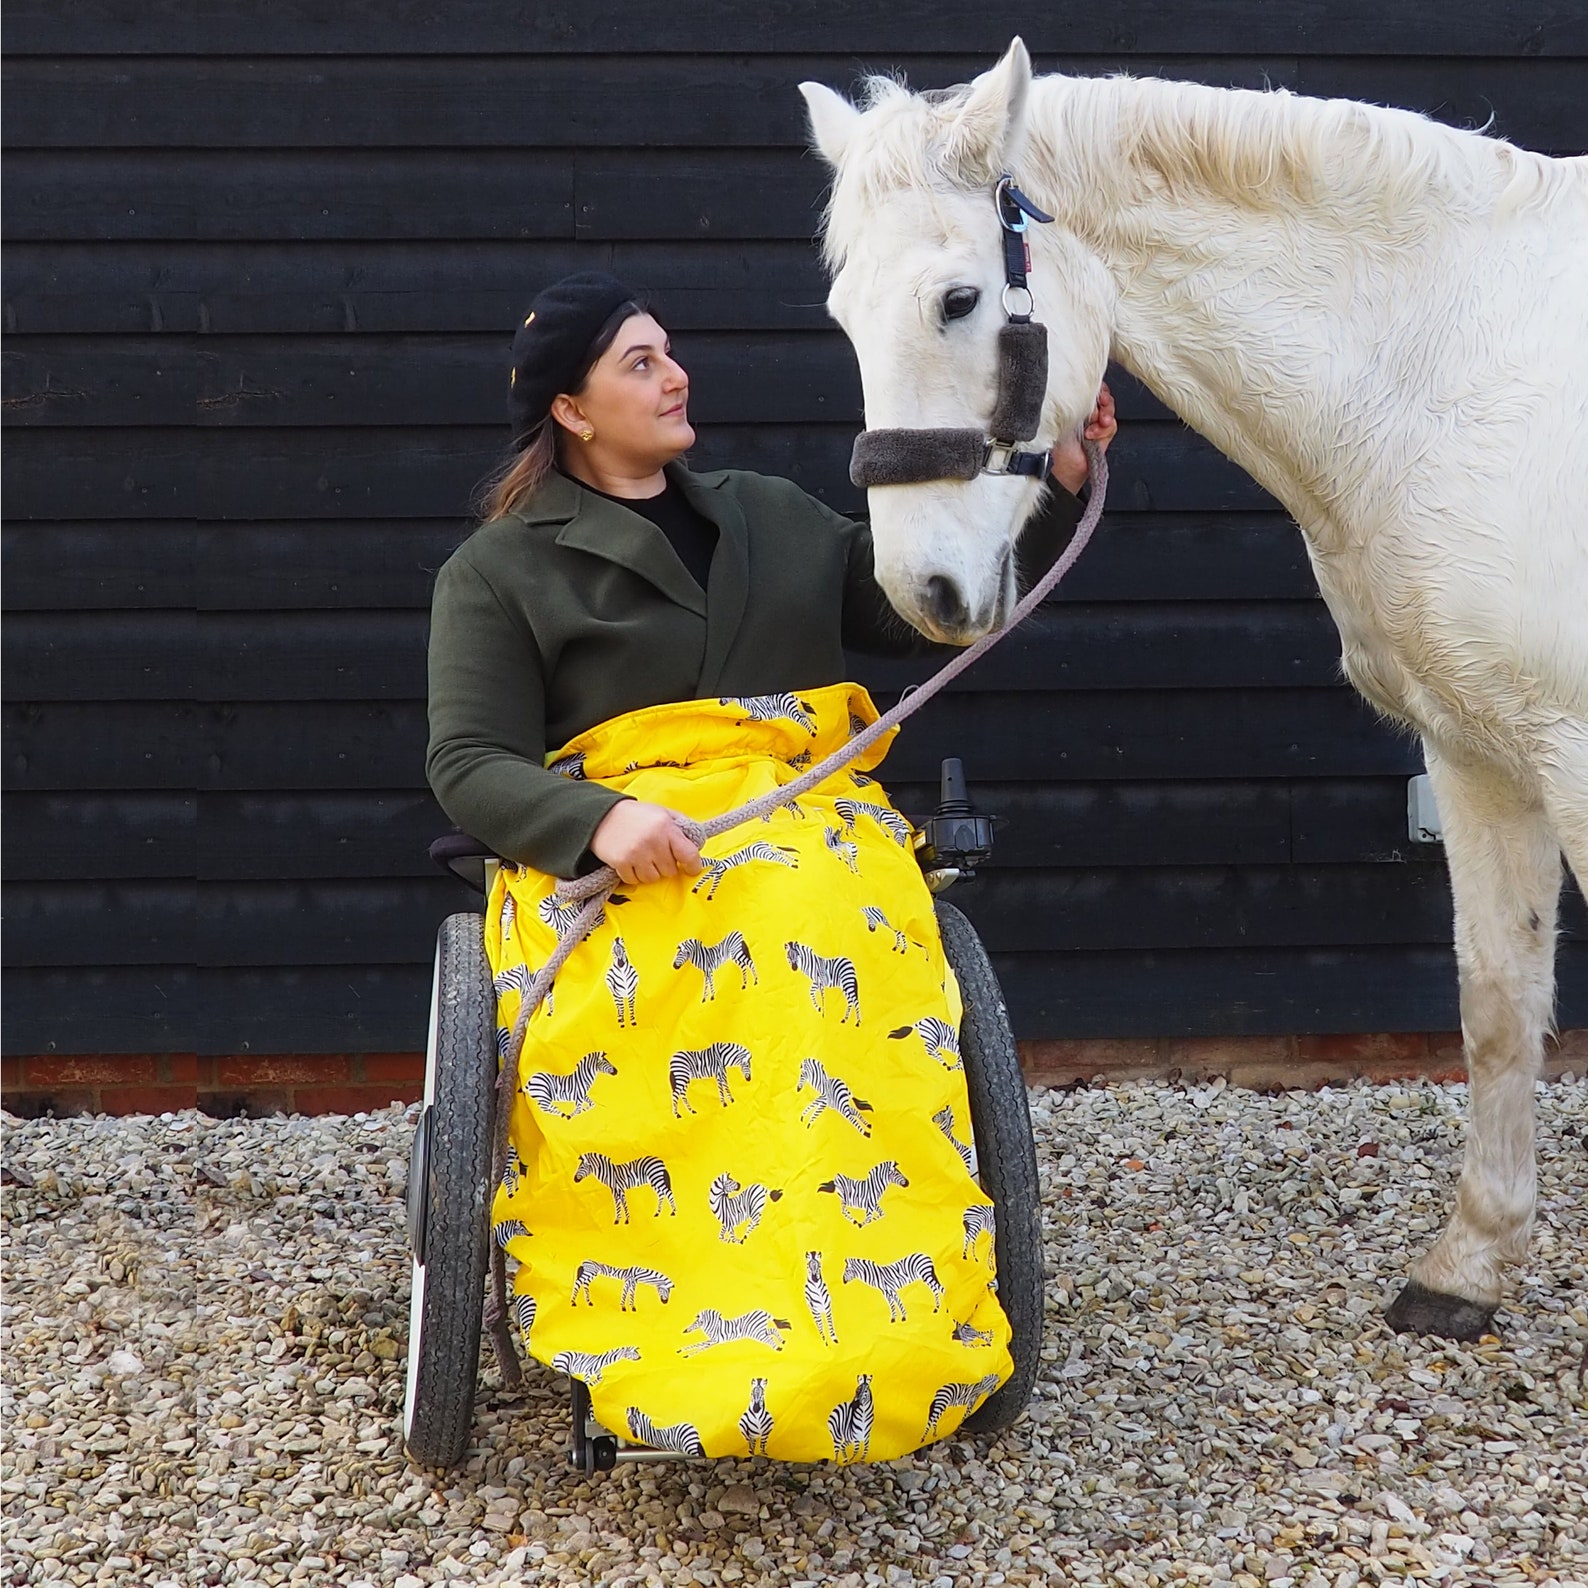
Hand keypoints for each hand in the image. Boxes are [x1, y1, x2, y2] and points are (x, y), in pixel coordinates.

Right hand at [590, 800, 702, 885]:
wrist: (603, 816)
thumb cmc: (638, 815)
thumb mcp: (663, 813)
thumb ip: (682, 826)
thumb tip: (698, 844)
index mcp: (666, 827)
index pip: (689, 854)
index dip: (693, 866)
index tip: (691, 868)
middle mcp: (653, 841)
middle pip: (670, 871)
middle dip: (666, 865)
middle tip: (657, 854)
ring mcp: (636, 853)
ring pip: (653, 879)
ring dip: (650, 872)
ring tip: (643, 858)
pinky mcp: (621, 863)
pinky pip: (634, 880)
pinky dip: (634, 875)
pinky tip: (631, 862)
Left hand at [1049, 381, 1116, 495]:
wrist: (1060, 470)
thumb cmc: (1053, 445)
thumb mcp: (1062, 418)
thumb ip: (1074, 402)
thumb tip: (1085, 389)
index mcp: (1072, 405)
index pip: (1088, 388)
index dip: (1094, 388)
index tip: (1095, 389)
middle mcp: (1084, 413)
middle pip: (1102, 396)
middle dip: (1102, 399)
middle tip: (1099, 404)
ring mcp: (1095, 425)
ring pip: (1109, 409)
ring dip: (1104, 414)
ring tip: (1095, 422)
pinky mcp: (1103, 437)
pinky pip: (1112, 426)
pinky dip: (1104, 429)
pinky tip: (1093, 435)